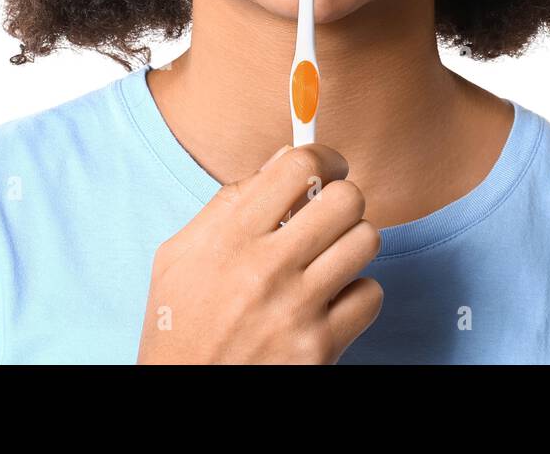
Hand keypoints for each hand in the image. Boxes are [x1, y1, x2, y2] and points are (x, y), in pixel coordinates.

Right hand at [136, 142, 383, 362]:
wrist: (184, 393)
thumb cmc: (179, 324)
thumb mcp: (180, 254)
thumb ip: (230, 202)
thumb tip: (286, 157)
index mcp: (228, 237)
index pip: (298, 166)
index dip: (322, 157)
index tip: (326, 167)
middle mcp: (265, 269)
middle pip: (345, 199)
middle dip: (342, 199)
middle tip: (330, 212)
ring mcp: (296, 309)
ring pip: (366, 241)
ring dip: (351, 244)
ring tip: (328, 257)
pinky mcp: (320, 347)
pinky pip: (371, 295)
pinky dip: (356, 295)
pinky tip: (328, 302)